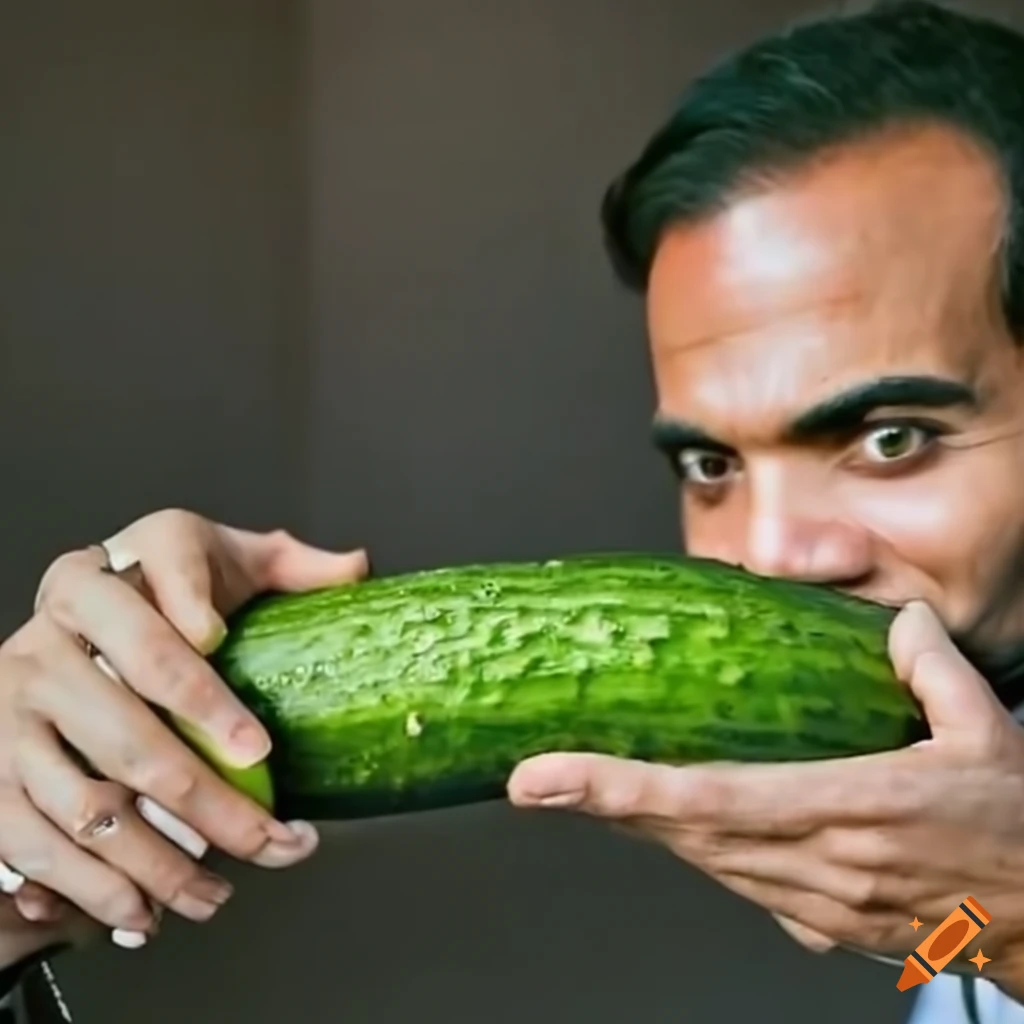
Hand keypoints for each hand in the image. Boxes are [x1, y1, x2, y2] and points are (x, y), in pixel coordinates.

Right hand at [0, 508, 367, 956]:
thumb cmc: (148, 601)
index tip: (256, 747)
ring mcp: (9, 711)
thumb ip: (282, 564)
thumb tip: (356, 566)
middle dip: (206, 801)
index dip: (204, 695)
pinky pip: (36, 843)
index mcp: (98, 582)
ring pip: (86, 804)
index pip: (151, 639)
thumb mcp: (211, 562)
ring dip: (157, 864)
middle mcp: (44, 644)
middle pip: (131, 737)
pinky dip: (92, 891)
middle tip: (269, 835)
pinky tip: (144, 913)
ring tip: (219, 892)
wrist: (56, 638)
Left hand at [507, 601, 1023, 991]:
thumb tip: (899, 622)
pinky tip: (669, 823)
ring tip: (583, 789)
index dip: (619, 788)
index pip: (709, 798)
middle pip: (686, 835)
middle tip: (536, 779)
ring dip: (642, 826)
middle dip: (605, 805)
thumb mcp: (993, 734)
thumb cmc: (1020, 829)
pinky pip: (740, 883)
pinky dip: (696, 849)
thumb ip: (934, 669)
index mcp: (853, 806)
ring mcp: (819, 900)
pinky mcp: (825, 920)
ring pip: (705, 862)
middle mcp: (822, 861)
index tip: (548, 777)